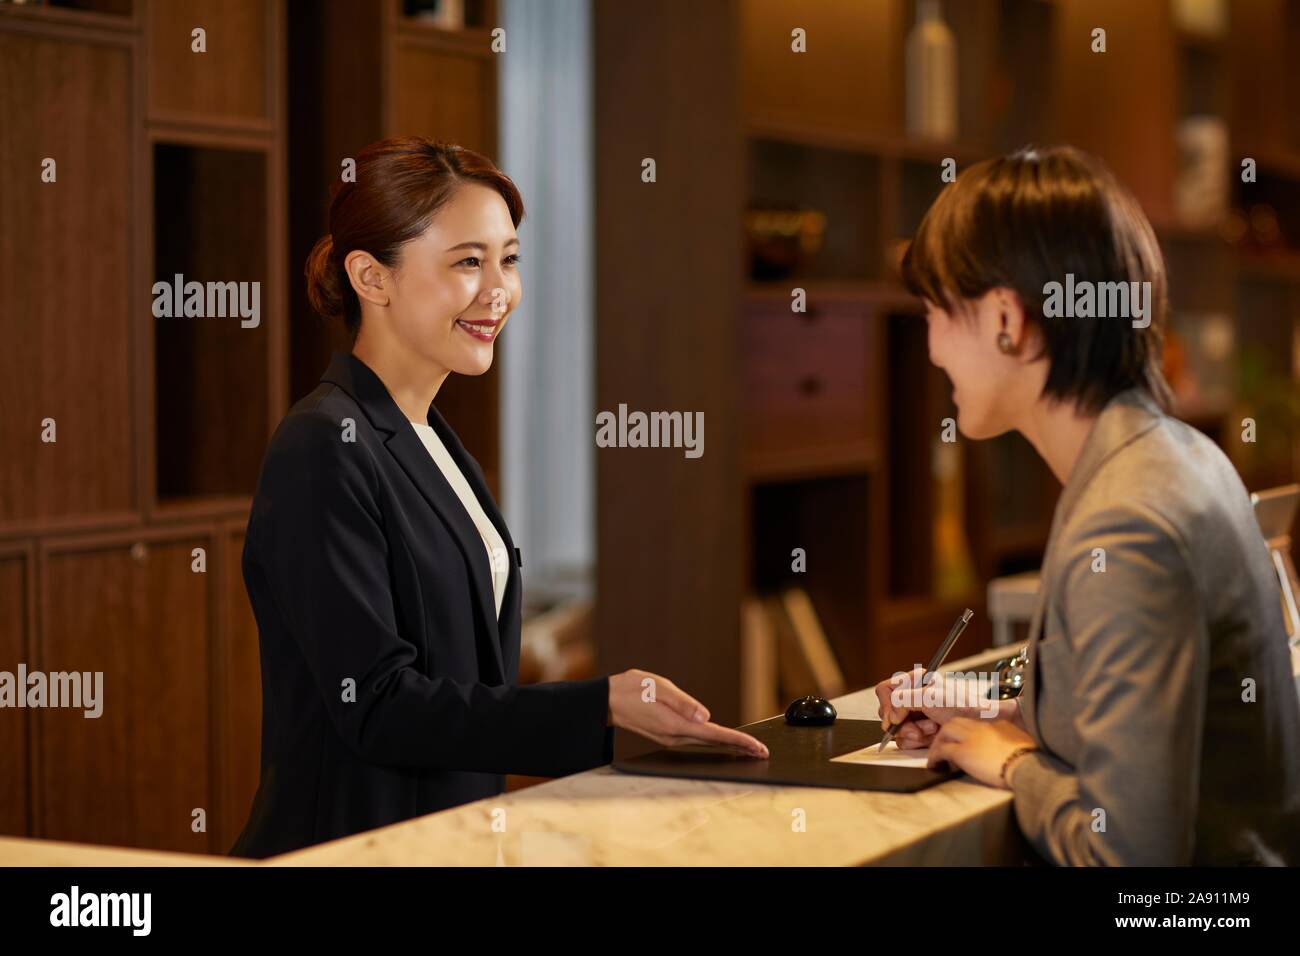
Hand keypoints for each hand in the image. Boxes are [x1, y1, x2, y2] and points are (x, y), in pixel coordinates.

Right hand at [608, 669, 768, 758]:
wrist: (607, 701)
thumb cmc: (631, 689)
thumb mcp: (657, 687)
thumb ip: (682, 702)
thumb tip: (705, 715)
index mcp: (675, 724)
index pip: (714, 734)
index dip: (738, 741)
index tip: (756, 747)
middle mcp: (675, 735)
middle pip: (714, 742)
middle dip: (739, 747)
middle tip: (762, 752)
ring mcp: (670, 737)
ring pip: (706, 742)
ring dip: (728, 744)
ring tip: (749, 748)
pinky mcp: (667, 733)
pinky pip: (696, 739)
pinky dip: (714, 740)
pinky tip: (722, 739)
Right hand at [874, 666, 1011, 749]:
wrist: (979, 723)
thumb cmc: (961, 705)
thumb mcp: (929, 697)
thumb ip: (902, 701)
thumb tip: (890, 716)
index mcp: (913, 681)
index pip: (885, 690)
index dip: (888, 705)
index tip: (898, 716)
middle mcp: (912, 697)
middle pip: (888, 712)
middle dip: (905, 723)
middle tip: (919, 726)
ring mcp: (915, 715)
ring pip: (896, 729)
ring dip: (914, 732)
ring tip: (932, 728)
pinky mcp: (919, 730)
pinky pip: (905, 740)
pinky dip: (918, 741)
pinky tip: (933, 735)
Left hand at [926, 716, 1037, 787]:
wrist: (1026, 765)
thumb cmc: (1031, 761)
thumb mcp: (1025, 746)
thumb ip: (1014, 744)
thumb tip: (1012, 753)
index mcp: (999, 724)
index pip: (976, 724)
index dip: (967, 733)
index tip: (964, 743)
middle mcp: (982, 727)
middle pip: (956, 723)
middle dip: (947, 733)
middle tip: (944, 746)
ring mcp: (970, 737)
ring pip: (945, 732)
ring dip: (938, 743)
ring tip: (937, 757)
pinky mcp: (962, 751)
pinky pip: (942, 750)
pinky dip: (935, 757)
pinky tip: (934, 765)